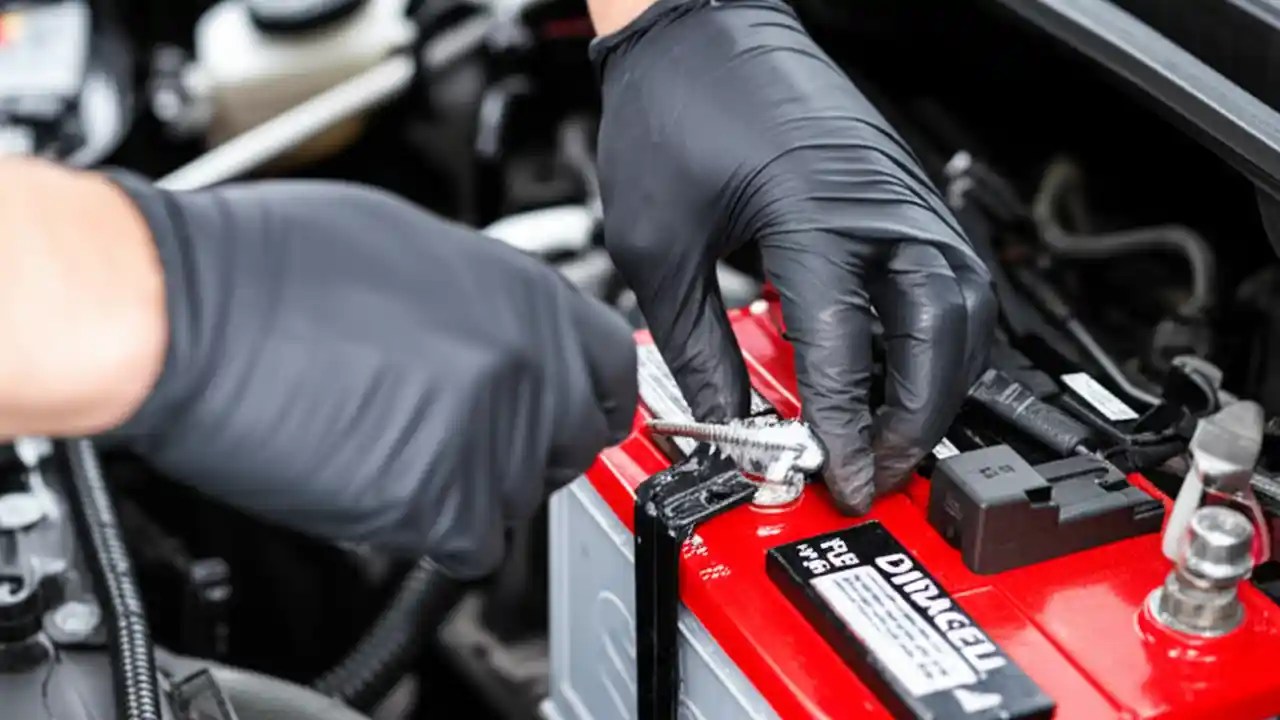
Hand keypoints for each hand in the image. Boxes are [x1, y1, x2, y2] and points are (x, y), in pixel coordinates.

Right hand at [107, 173, 636, 578]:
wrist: (188, 316)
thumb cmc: (271, 267)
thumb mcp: (415, 248)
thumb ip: (486, 301)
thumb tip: (505, 333)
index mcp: (529, 296)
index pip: (613, 370)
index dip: (585, 396)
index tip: (565, 411)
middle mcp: (529, 366)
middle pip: (577, 441)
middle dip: (531, 446)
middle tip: (464, 435)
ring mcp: (494, 437)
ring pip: (522, 497)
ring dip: (473, 487)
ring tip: (397, 445)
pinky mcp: (444, 502)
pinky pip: (473, 543)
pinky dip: (435, 529)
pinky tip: (383, 482)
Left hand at [593, 0, 995, 513]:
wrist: (696, 26)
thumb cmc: (672, 107)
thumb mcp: (655, 245)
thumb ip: (692, 344)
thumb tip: (722, 417)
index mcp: (811, 210)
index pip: (846, 346)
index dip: (843, 425)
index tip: (836, 473)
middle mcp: (877, 200)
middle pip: (940, 332)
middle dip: (918, 416)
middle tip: (880, 468)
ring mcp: (901, 190)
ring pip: (964, 304)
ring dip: (941, 378)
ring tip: (895, 430)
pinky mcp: (901, 187)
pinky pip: (949, 273)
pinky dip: (939, 333)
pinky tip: (901, 365)